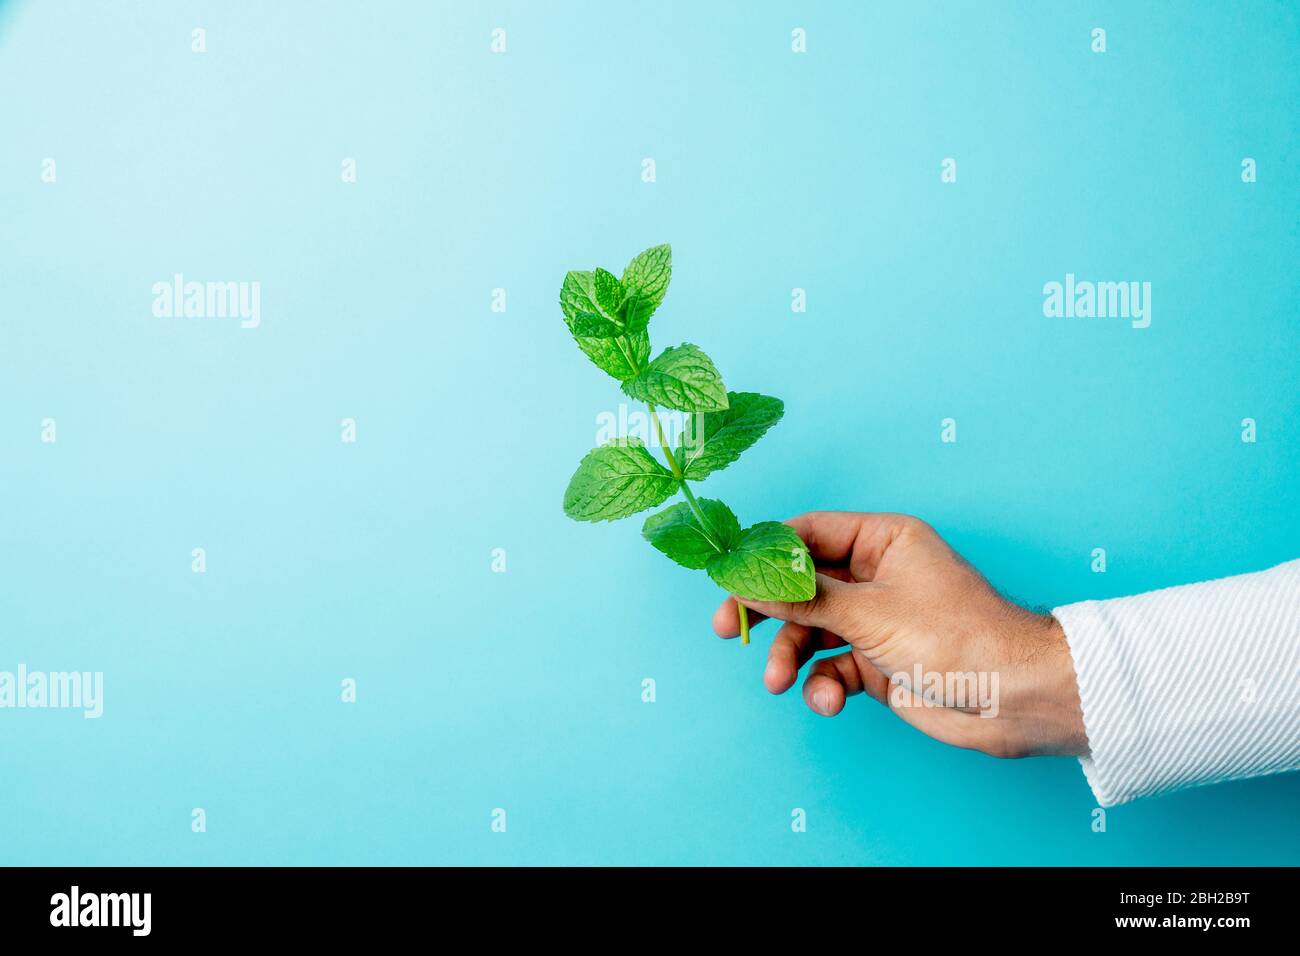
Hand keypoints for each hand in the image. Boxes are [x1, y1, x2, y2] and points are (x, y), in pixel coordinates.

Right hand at [713, 512, 1087, 757]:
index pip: (807, 534)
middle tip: (729, 629)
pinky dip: (822, 685)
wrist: (1016, 698)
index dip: (764, 553)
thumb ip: (803, 597)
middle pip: (800, 584)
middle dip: (768, 610)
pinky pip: (831, 667)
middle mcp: (876, 576)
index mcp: (882, 541)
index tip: (727, 574)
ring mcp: (876, 621)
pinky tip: (828, 701)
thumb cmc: (958, 638)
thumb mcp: (869, 614)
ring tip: (778, 681)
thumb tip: (747, 579)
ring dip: (791, 656)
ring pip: (811, 630)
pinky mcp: (878, 663)